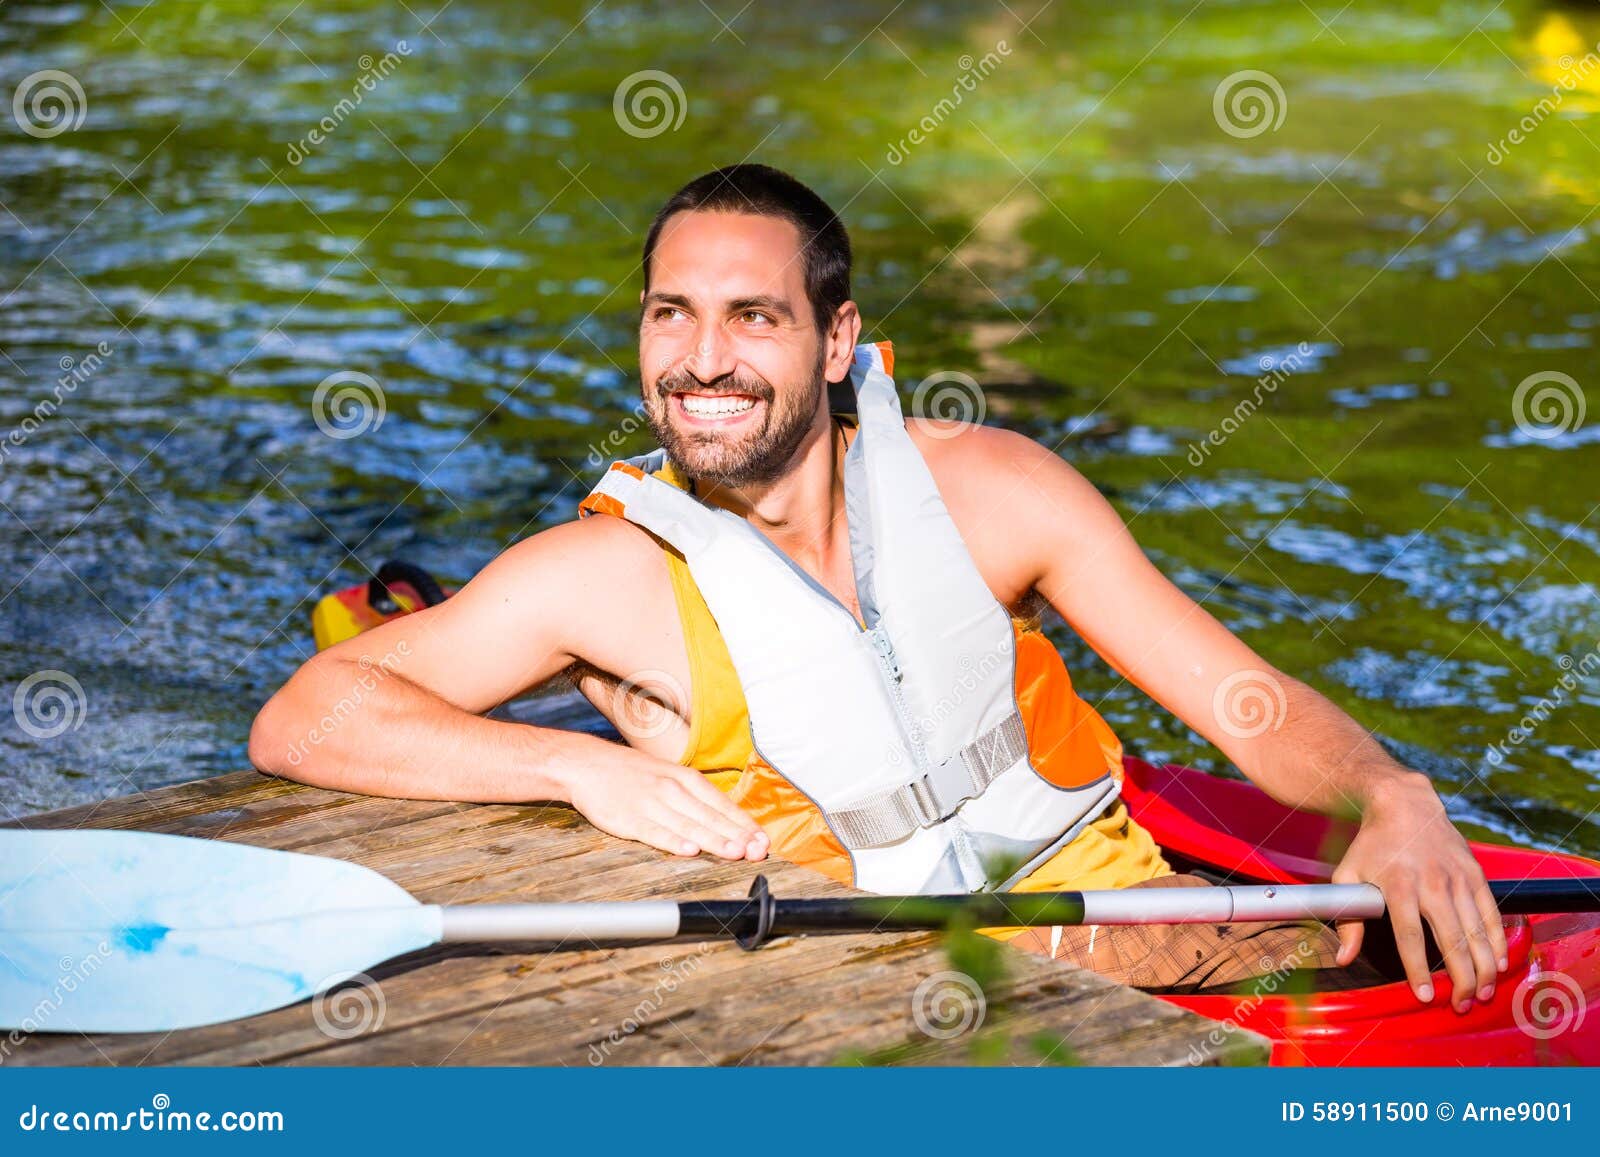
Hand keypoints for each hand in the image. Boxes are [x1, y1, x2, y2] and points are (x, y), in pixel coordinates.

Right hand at [566, 750, 768, 861]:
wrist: (588, 764)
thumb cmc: (633, 774)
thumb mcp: (670, 775)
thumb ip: (696, 798)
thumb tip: (727, 820)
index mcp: (686, 779)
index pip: (722, 805)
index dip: (744, 824)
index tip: (763, 840)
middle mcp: (673, 790)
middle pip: (710, 817)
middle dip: (737, 836)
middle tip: (758, 852)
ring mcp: (651, 804)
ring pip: (689, 826)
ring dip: (714, 841)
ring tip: (735, 853)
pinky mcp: (629, 819)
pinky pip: (655, 833)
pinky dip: (673, 842)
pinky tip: (689, 850)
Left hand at [1331, 772, 1506, 1011]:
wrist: (1405, 804)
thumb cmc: (1372, 845)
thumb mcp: (1348, 874)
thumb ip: (1347, 919)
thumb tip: (1343, 959)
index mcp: (1398, 885)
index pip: (1410, 936)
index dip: (1418, 969)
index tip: (1425, 997)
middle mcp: (1432, 882)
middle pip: (1452, 940)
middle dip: (1461, 978)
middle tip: (1462, 1006)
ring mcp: (1458, 878)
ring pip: (1477, 932)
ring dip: (1484, 967)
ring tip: (1483, 994)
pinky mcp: (1475, 874)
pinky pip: (1491, 914)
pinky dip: (1498, 941)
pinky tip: (1499, 964)